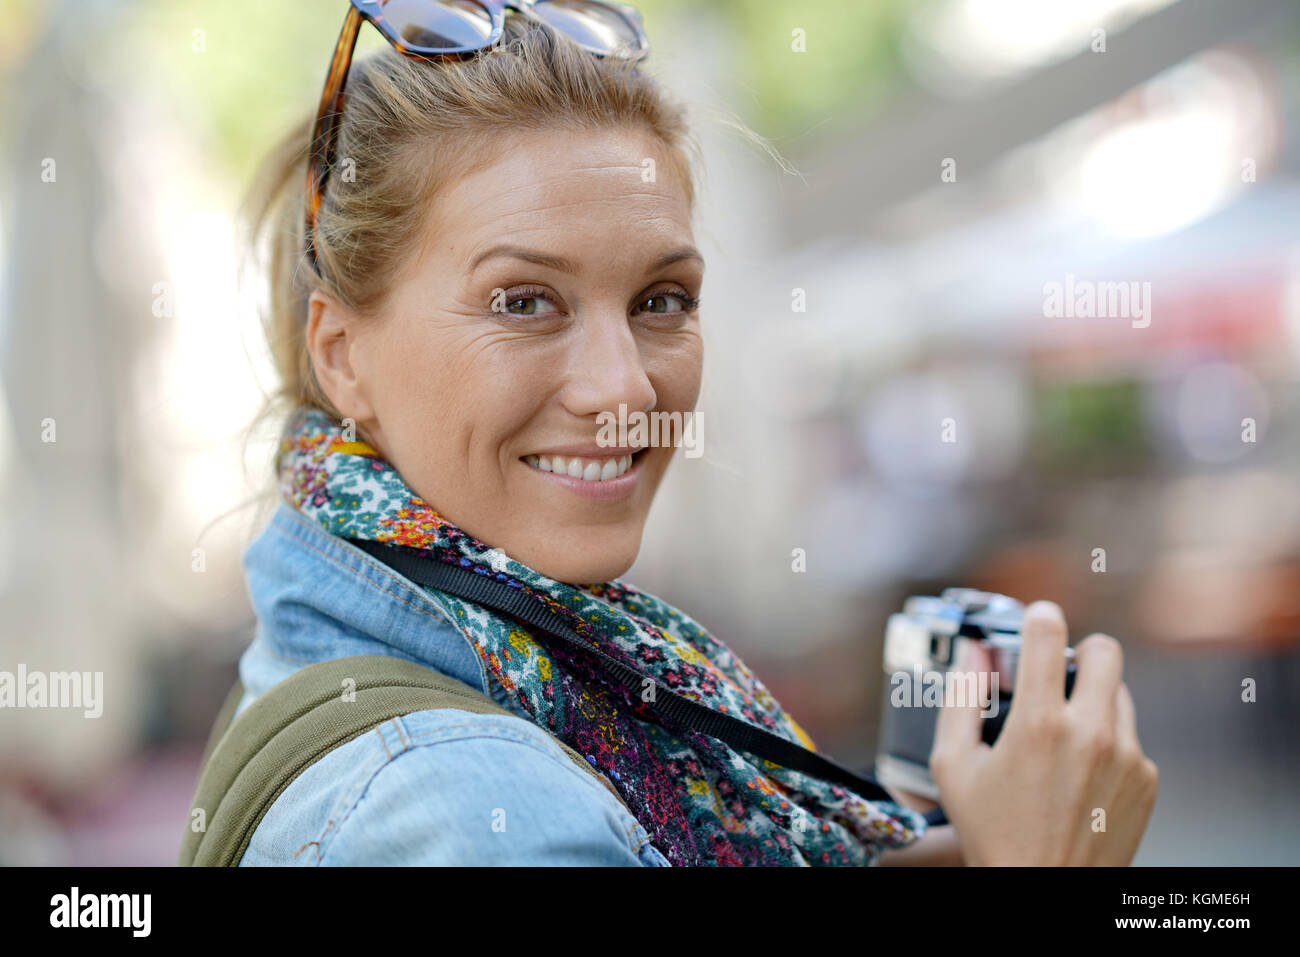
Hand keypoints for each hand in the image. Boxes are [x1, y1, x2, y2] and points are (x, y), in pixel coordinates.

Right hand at [929, 601, 1158, 864]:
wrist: (1044, 889)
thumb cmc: (991, 831)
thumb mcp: (951, 764)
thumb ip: (959, 698)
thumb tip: (972, 653)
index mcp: (1039, 723)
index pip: (1049, 633)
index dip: (1040, 616)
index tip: (1037, 619)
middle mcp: (1091, 732)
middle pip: (1106, 650)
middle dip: (1081, 651)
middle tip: (1060, 672)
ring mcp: (1126, 756)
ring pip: (1119, 694)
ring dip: (1093, 698)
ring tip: (1064, 734)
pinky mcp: (1146, 779)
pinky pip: (1130, 736)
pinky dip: (1107, 741)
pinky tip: (1080, 772)